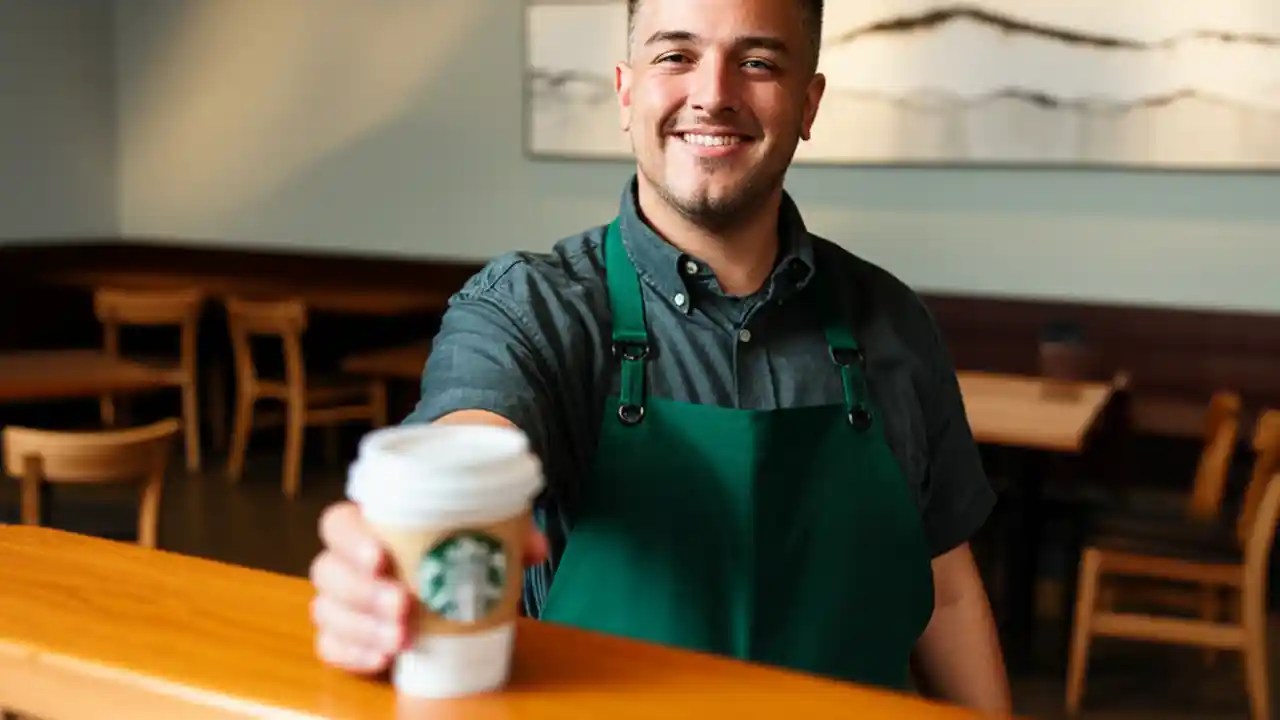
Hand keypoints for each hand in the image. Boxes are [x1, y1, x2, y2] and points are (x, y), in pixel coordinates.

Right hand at [309, 501, 549, 673]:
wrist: (450, 585)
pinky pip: (329, 647)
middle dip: (362, 592)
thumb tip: (535, 549)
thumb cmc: (454, 548)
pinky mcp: (345, 636)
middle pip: (327, 571)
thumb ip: (511, 530)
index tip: (381, 557)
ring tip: (402, 639)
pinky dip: (351, 654)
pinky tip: (381, 659)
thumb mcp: (484, 530)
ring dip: (361, 627)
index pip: (337, 523)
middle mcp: (346, 561)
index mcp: (369, 525)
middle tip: (403, 605)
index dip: (351, 539)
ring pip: (326, 611)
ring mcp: (341, 601)